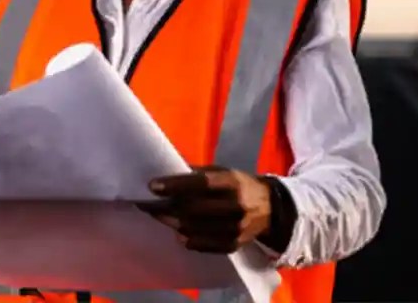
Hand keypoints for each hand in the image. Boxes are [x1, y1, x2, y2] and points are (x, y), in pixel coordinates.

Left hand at [139, 165, 271, 253]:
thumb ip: (197, 174)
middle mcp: (236, 206)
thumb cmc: (239, 185)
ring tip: (158, 216)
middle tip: (147, 205)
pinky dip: (188, 239)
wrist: (270, 208)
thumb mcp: (223, 172)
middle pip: (194, 209)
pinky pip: (204, 245)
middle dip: (166, 207)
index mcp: (233, 182)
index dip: (175, 185)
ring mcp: (236, 228)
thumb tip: (166, 173)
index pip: (200, 184)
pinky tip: (178, 232)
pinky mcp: (234, 245)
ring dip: (172, 223)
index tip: (152, 186)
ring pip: (195, 229)